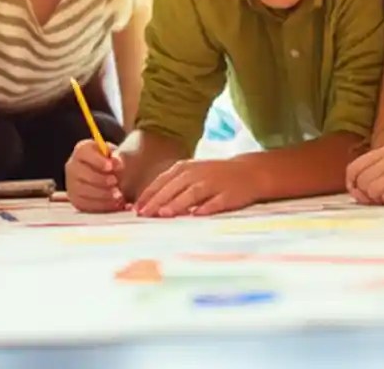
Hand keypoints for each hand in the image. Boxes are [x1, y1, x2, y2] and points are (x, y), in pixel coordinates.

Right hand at [65, 139, 125, 212]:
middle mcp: (72, 167)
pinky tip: (114, 203)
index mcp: (81, 151)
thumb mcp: (113, 155)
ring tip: (118, 194)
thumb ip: (115, 156)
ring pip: (84, 190)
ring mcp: (71, 185)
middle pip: (82, 173)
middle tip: (115, 181)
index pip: (83, 153)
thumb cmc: (109, 163)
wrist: (106, 176)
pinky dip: (102, 205)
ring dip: (103, 194)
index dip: (97, 160)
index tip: (110, 166)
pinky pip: (86, 204)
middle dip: (100, 179)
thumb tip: (116, 161)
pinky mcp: (75, 200)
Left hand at [134, 159, 258, 216]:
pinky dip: (207, 207)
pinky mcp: (229, 194)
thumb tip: (149, 204)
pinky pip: (217, 201)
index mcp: (186, 168)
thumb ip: (172, 187)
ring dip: (178, 203)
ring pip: (193, 193)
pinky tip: (197, 215)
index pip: (162, 182)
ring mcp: (214, 183)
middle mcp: (198, 174)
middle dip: (157, 201)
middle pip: (174, 187)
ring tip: (164, 214)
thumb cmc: (214, 176)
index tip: (135, 209)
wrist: (249, 172)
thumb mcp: (192, 175)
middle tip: (144, 215)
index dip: (148, 195)